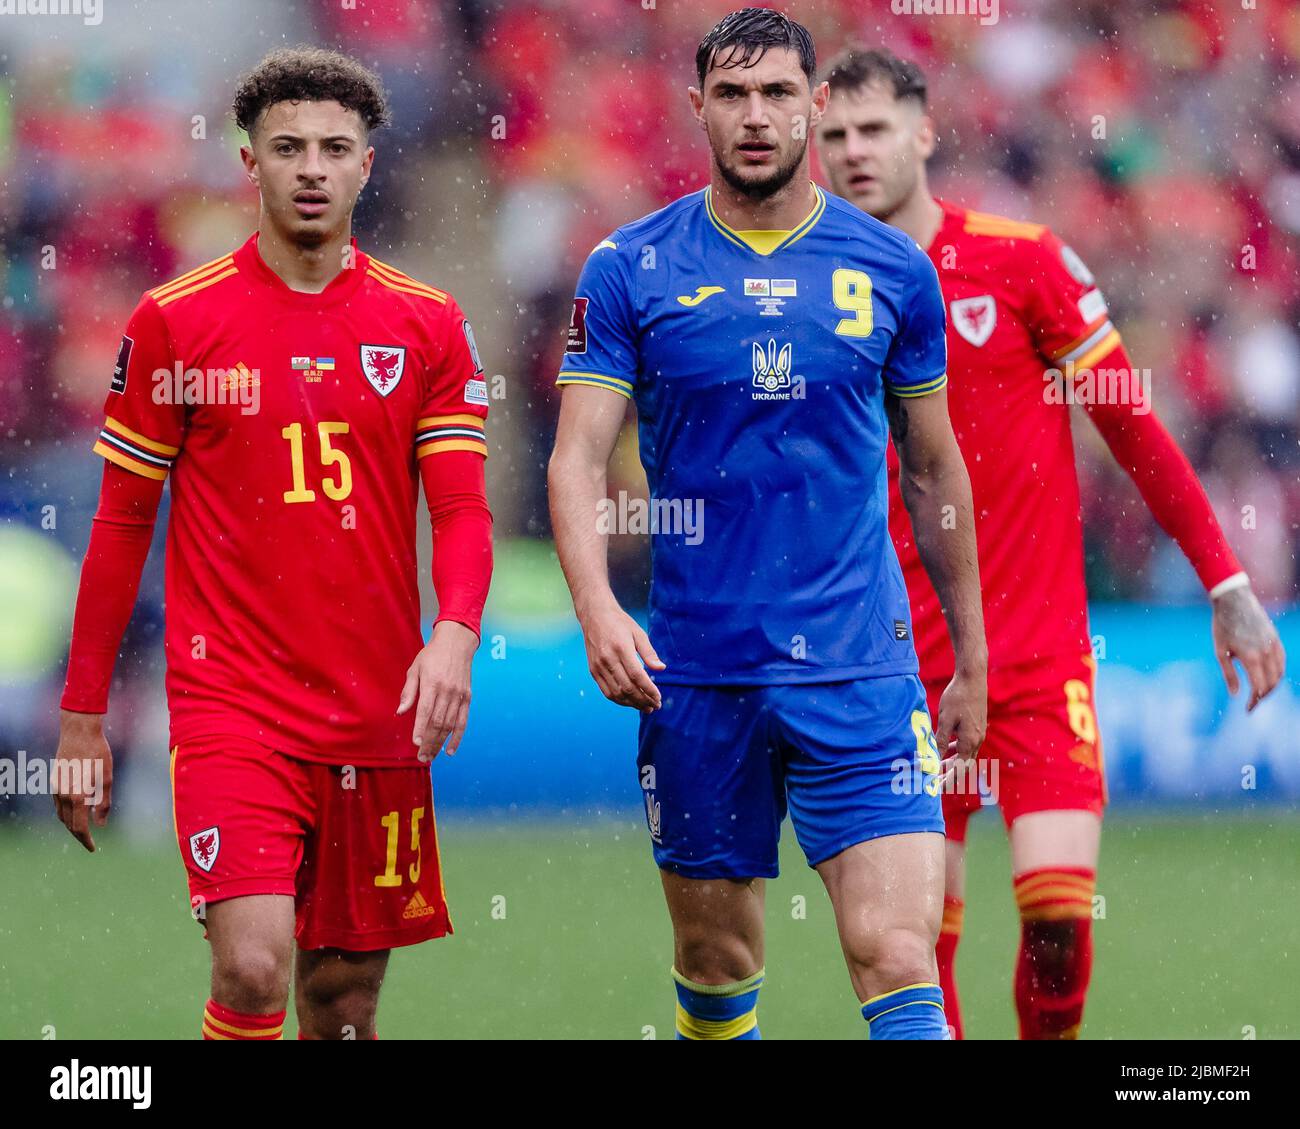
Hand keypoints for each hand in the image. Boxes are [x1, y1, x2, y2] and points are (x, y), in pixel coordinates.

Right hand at [53, 709, 112, 851]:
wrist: (79, 732)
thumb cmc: (98, 753)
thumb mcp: (108, 778)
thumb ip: (103, 803)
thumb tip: (100, 824)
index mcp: (77, 796)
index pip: (79, 828)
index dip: (86, 840)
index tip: (93, 848)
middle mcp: (63, 795)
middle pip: (68, 824)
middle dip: (78, 835)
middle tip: (89, 843)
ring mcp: (55, 787)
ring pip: (60, 815)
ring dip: (70, 825)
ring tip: (83, 830)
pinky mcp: (54, 781)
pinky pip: (57, 804)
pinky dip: (66, 812)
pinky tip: (75, 812)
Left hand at [397, 620, 478, 760]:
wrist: (457, 643)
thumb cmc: (432, 656)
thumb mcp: (415, 669)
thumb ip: (408, 692)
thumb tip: (400, 712)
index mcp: (432, 683)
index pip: (425, 710)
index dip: (420, 728)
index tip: (415, 743)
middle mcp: (447, 691)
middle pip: (438, 722)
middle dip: (429, 742)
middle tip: (421, 757)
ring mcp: (459, 695)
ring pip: (450, 725)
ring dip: (440, 743)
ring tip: (431, 756)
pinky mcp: (467, 698)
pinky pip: (463, 721)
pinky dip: (458, 738)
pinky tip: (450, 751)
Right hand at [577, 595, 664, 711]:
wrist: (595, 616)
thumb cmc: (620, 623)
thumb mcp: (638, 633)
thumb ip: (649, 653)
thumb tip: (661, 669)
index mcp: (621, 648)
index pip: (637, 676)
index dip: (649, 690)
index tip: (658, 697)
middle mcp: (608, 659)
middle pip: (627, 688)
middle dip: (643, 700)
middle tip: (655, 706)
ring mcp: (598, 666)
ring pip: (616, 693)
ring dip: (632, 704)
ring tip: (645, 707)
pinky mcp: (593, 671)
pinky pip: (606, 691)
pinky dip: (619, 700)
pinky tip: (630, 702)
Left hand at [935, 661, 986, 785]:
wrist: (972, 678)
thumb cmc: (957, 697)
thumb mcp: (945, 720)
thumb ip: (940, 741)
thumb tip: (933, 760)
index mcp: (969, 741)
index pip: (959, 769)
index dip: (948, 780)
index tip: (937, 788)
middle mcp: (977, 740)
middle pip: (964, 765)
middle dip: (951, 776)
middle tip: (937, 783)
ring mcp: (978, 733)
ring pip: (965, 755)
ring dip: (953, 763)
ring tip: (939, 768)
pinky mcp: (976, 726)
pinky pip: (966, 744)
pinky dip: (956, 750)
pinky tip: (945, 748)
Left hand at [1212, 585, 1285, 711]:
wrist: (1234, 600)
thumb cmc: (1222, 626)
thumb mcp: (1220, 651)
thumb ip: (1229, 674)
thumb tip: (1236, 695)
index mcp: (1251, 657)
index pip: (1259, 688)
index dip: (1255, 701)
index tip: (1248, 709)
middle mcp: (1267, 653)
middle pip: (1272, 684)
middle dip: (1263, 697)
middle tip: (1252, 703)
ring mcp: (1274, 645)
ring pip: (1279, 674)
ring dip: (1271, 686)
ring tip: (1259, 692)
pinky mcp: (1276, 639)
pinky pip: (1282, 662)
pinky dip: (1277, 673)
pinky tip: (1267, 677)